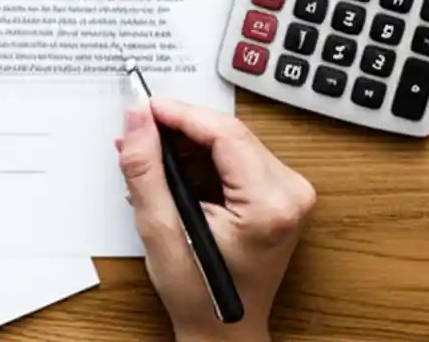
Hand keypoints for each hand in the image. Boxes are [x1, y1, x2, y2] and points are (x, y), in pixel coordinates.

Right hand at [117, 99, 314, 341]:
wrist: (225, 331)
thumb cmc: (202, 296)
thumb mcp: (161, 231)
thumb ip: (146, 169)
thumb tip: (138, 121)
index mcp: (270, 204)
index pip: (224, 133)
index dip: (180, 113)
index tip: (145, 108)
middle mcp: (290, 193)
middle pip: (228, 133)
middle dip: (178, 129)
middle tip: (138, 133)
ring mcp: (288, 192)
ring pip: (229, 141)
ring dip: (186, 144)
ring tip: (148, 158)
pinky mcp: (278, 193)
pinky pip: (235, 157)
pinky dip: (200, 159)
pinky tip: (172, 172)